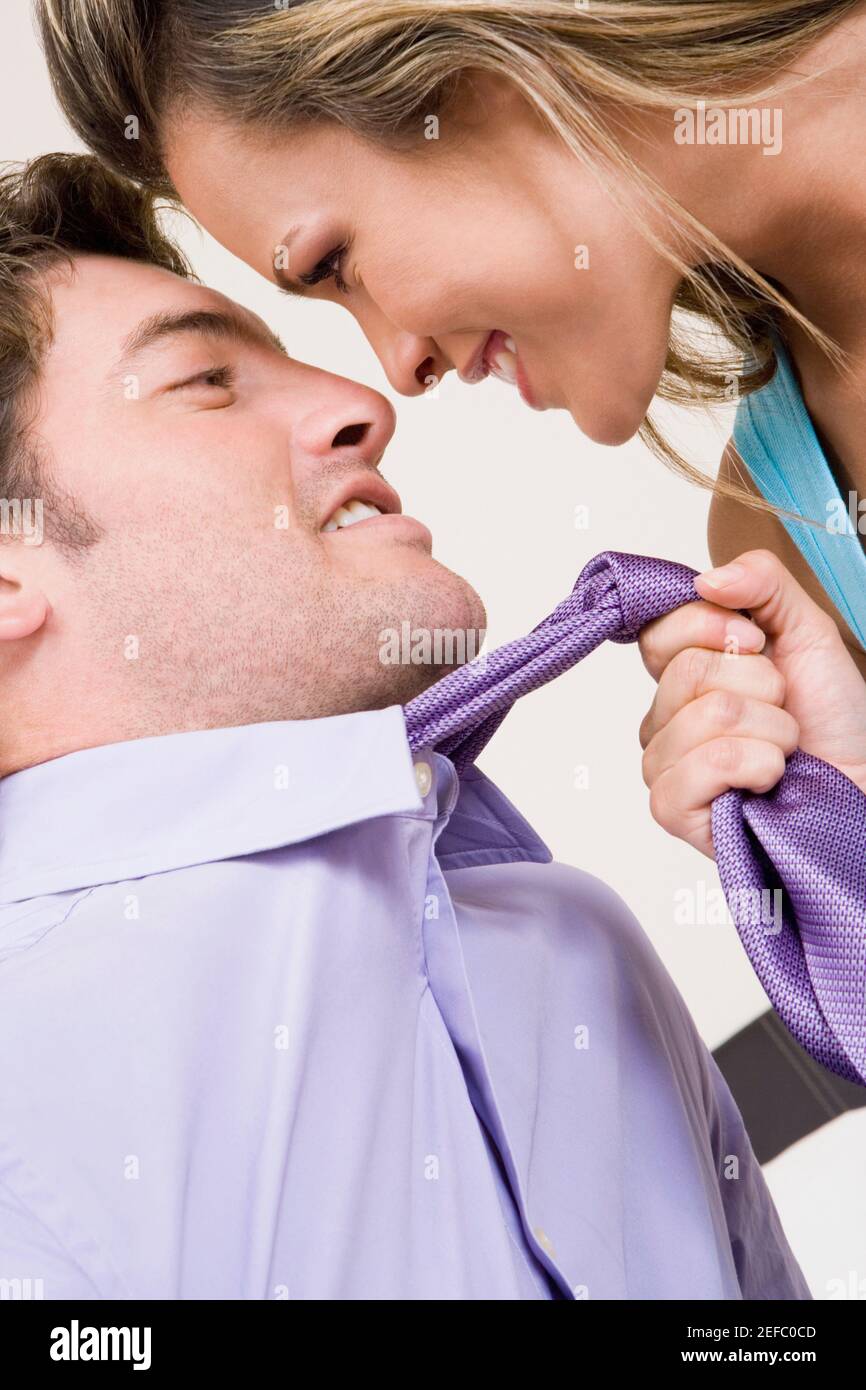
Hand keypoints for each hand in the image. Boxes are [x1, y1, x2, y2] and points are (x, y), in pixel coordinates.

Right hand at [638, 549, 865, 857]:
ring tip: (783, 748)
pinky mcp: (671, 808)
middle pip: (688, 672)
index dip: (713, 626)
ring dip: (772, 730)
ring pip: (709, 716)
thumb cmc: (832, 720)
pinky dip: (759, 765)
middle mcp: (662, 719)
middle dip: (762, 687)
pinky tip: (768, 779)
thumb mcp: (807, 629)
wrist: (861, 782)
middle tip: (782, 708)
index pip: (659, 630)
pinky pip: (710, 763)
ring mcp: (661, 765)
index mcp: (680, 674)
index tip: (759, 642)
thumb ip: (762, 584)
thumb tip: (707, 578)